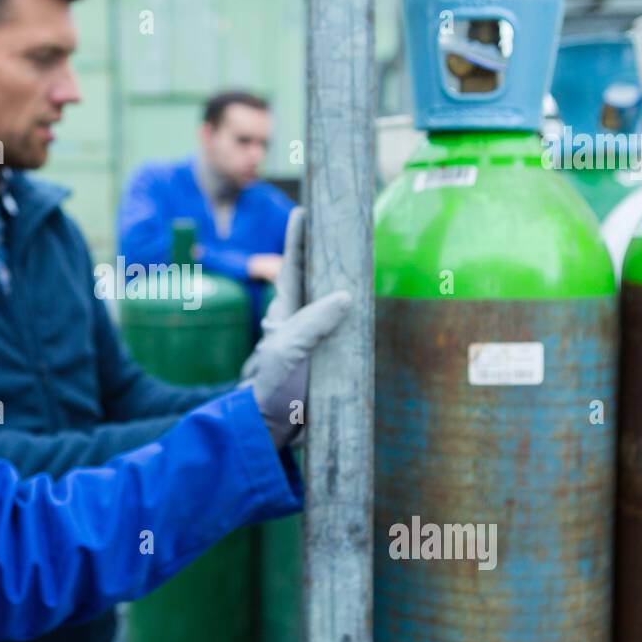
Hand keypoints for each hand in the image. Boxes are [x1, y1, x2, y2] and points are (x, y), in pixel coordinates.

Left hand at [239, 209, 351, 447]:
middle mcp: (299, 320)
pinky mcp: (329, 358)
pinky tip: (369, 305)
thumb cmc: (273, 388)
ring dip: (344, 280)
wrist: (272, 430)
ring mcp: (314, 338)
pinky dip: (356, 315)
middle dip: (325, 252)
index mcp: (285, 312)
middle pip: (315, 278)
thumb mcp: (289, 351)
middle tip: (340, 224)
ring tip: (359, 256)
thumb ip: (313, 323)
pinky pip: (346, 330)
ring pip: (332, 302)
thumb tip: (345, 295)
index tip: (304, 211)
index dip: (298, 239)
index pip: (292, 267)